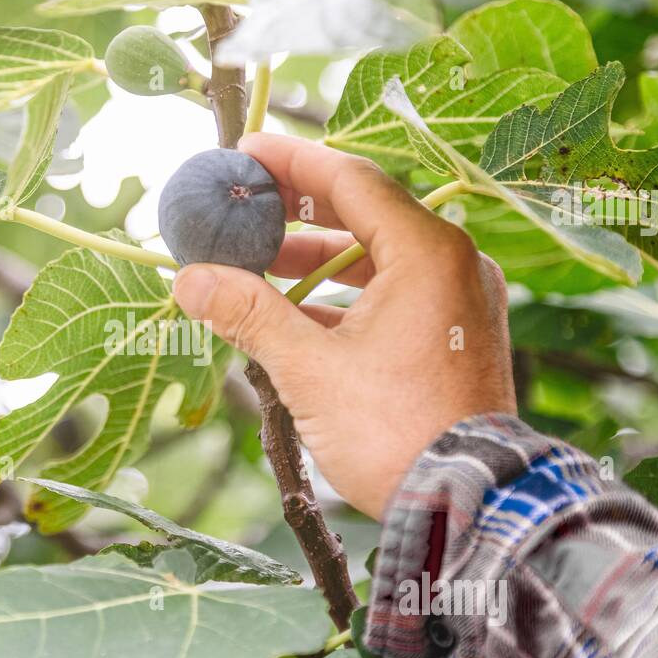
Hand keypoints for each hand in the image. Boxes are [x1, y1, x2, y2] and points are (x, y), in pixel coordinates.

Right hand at [173, 134, 516, 520]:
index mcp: (427, 254)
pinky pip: (395, 295)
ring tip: (254, 269)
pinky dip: (344, 297)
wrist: (469, 504)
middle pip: (365, 214)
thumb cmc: (395, 433)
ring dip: (316, 261)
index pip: (351, 180)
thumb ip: (249, 314)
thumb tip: (188, 280)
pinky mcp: (457, 337)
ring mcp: (461, 302)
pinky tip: (294, 314)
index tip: (244, 153)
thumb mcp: (310, 370)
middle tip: (240, 210)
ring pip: (378, 259)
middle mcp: (454, 265)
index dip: (291, 162)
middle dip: (295, 214)